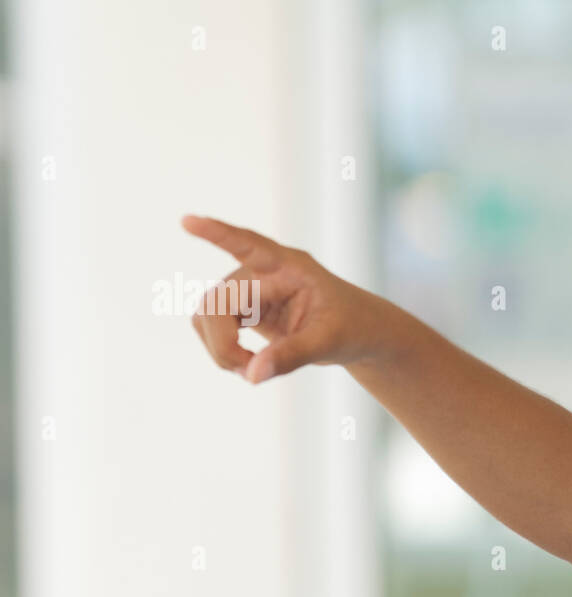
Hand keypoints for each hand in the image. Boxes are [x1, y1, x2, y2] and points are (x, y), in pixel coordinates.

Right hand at [181, 215, 388, 383]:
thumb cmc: (351, 327)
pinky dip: (222, 349)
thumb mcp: (329, 342)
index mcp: (291, 267)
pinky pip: (211, 326)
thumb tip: (252, 376)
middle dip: (223, 343)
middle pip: (217, 301)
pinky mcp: (241, 308)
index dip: (218, 234)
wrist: (357, 331)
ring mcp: (248, 289)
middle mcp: (264, 272)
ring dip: (220, 348)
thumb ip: (292, 356)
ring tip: (251, 370)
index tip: (188, 221)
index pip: (251, 245)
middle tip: (248, 372)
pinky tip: (247, 364)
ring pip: (207, 315)